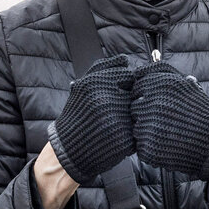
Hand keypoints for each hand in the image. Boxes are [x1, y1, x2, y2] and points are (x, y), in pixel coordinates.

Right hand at [46, 54, 135, 182]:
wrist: (69, 148)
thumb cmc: (78, 113)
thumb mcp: (84, 85)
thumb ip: (104, 66)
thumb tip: (126, 59)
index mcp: (96, 84)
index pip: (128, 76)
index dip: (125, 84)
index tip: (117, 93)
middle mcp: (106, 100)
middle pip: (135, 93)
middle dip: (129, 100)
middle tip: (117, 110)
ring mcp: (117, 121)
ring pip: (138, 111)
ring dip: (132, 115)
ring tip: (116, 122)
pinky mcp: (124, 140)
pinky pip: (139, 129)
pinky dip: (132, 131)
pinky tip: (117, 134)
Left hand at [130, 62, 208, 179]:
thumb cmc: (199, 110)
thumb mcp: (184, 83)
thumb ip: (160, 72)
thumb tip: (137, 71)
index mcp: (159, 86)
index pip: (136, 89)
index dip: (145, 96)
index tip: (156, 103)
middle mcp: (151, 104)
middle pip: (134, 108)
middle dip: (145, 113)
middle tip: (163, 119)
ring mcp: (148, 127)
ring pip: (136, 127)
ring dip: (146, 129)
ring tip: (167, 131)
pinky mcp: (148, 147)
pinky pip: (140, 145)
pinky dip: (150, 145)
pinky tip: (166, 142)